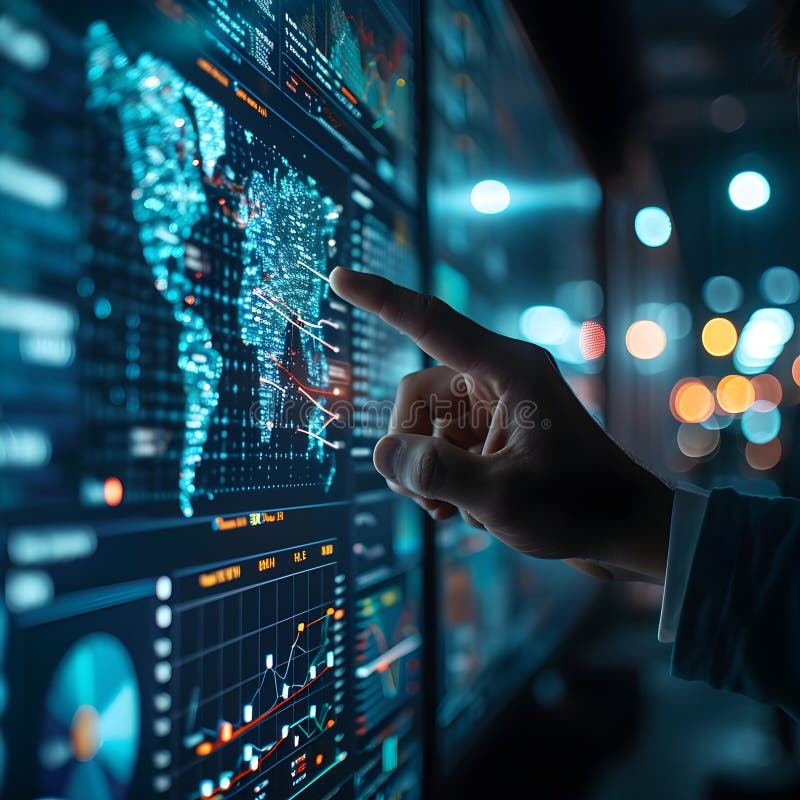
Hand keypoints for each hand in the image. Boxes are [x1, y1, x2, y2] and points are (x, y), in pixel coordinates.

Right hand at [330, 267, 673, 581]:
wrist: (621, 532)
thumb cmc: (577, 507)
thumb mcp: (501, 496)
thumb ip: (436, 474)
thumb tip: (380, 453)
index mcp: (508, 370)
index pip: (431, 323)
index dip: (381, 298)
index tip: (340, 276)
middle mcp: (498, 379)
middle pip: (415, 394)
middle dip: (408, 445)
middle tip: (424, 497)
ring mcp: (495, 408)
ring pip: (423, 426)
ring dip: (424, 470)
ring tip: (447, 512)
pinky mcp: (493, 435)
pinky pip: (441, 445)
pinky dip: (440, 477)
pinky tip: (461, 511)